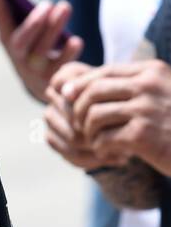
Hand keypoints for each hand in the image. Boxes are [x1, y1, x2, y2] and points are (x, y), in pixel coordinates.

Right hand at [0, 0, 84, 101]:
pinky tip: (75, 41)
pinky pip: (62, 66)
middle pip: (21, 42)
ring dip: (54, 29)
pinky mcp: (54, 79)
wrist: (43, 85)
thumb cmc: (29, 49)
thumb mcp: (15, 32)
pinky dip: (69, 53)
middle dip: (33, 23)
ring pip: (42, 52)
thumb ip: (1, 11)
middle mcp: (19, 58)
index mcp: (8, 43)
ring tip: (64, 7)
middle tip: (47, 3)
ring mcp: (36, 71)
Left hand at [53, 58, 170, 173]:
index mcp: (151, 71)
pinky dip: (101, 149)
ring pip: (94, 116)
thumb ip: (132, 87)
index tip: (66, 95)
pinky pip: (104, 139)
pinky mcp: (142, 135)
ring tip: (99, 143)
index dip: (80, 84)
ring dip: (89, 133)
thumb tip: (79, 88)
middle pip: (93, 91)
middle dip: (78, 110)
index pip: (104, 71)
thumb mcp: (160, 94)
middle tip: (81, 127)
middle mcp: (148, 86)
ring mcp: (145, 109)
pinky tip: (112, 155)